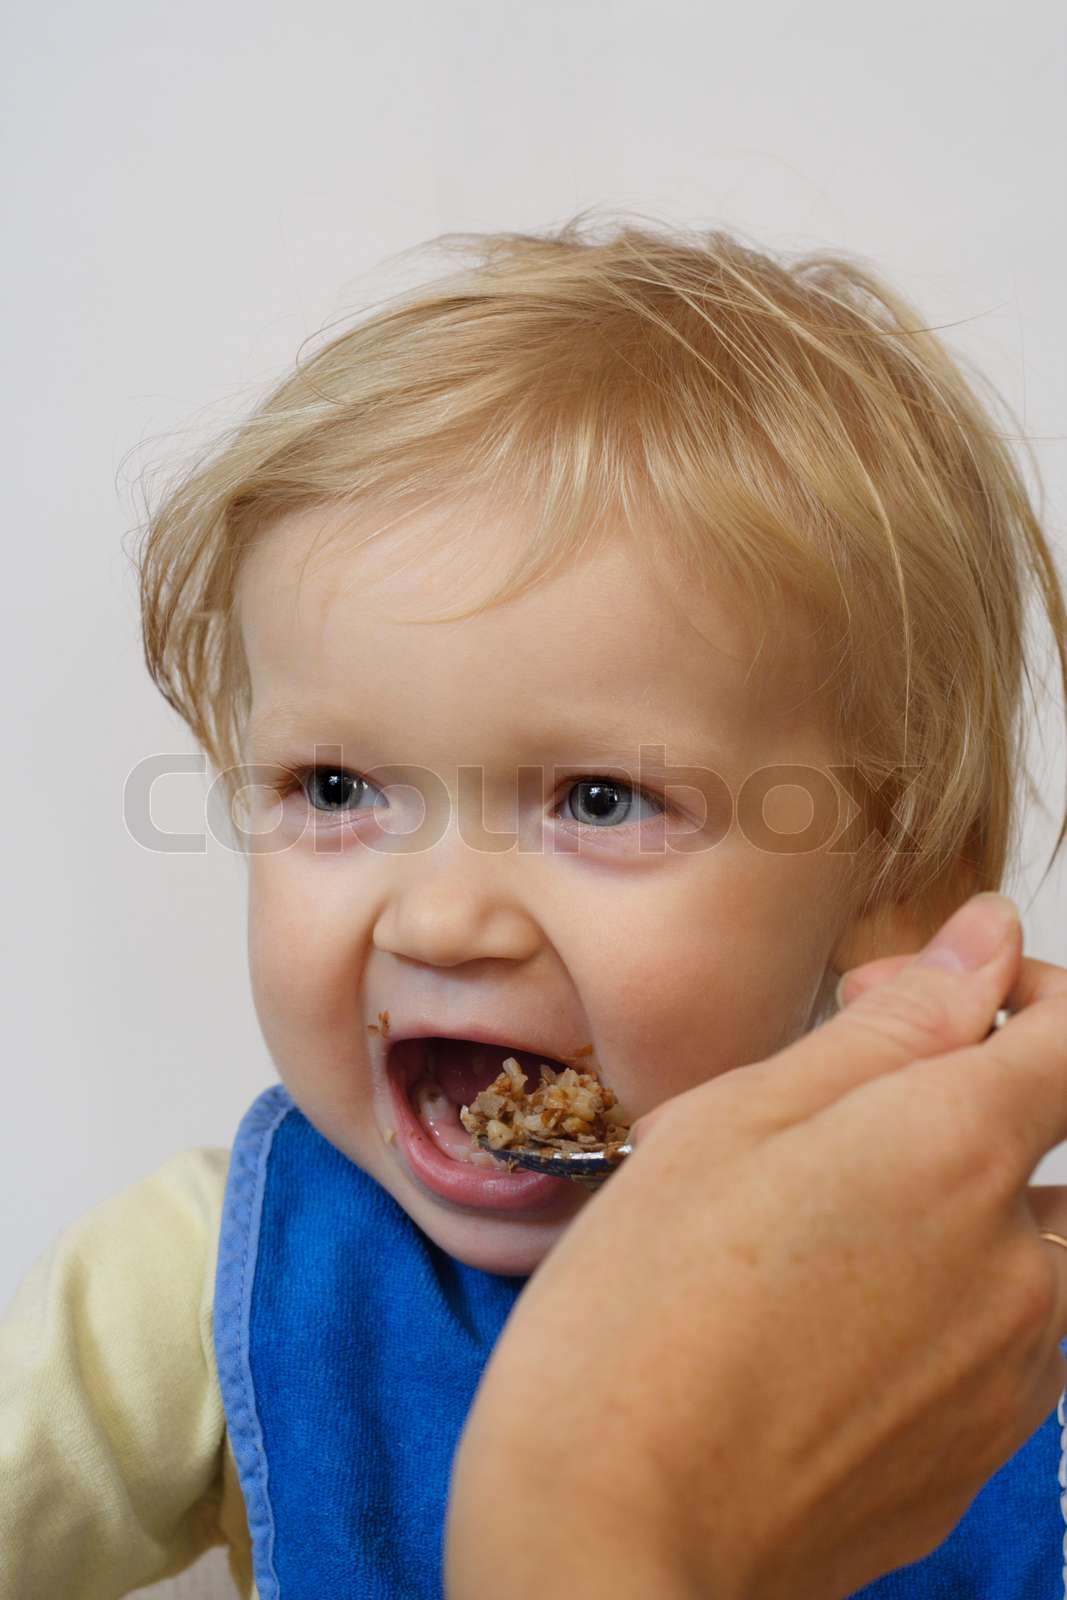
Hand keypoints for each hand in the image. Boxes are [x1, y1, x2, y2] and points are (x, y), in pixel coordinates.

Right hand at [444, 893, 1066, 1599]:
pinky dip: (938, 1303)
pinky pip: (1001, 1344)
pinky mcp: (980, 1456)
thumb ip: (888, 1028)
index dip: (1018, 994)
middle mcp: (1019, 1265)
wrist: (613, 1530)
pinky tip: (815, 1324)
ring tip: (803, 1234)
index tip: (931, 1002)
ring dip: (949, 1211)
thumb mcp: (737, 1118)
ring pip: (1023, 1249)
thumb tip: (984, 944)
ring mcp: (1013, 1375)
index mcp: (958, 1151)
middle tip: (837, 1116)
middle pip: (1050, 1146)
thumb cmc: (643, 1307)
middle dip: (968, 1103)